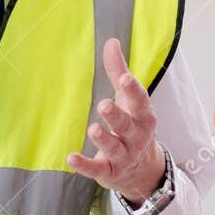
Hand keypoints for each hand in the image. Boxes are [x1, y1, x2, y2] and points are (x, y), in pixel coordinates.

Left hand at [66, 37, 166, 203]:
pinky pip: (97, 169)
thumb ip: (119, 72)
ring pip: (115, 148)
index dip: (133, 91)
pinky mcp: (109, 172)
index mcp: (143, 116)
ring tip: (93, 129)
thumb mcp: (128, 99)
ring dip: (104, 139)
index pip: (140, 102)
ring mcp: (124, 156)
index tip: (124, 79)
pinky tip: (71, 158)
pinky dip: (84, 165)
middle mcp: (136, 137)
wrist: (142, 170)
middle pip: (128, 126)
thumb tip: (111, 42)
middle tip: (104, 105)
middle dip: (117, 116)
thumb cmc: (132, 125)